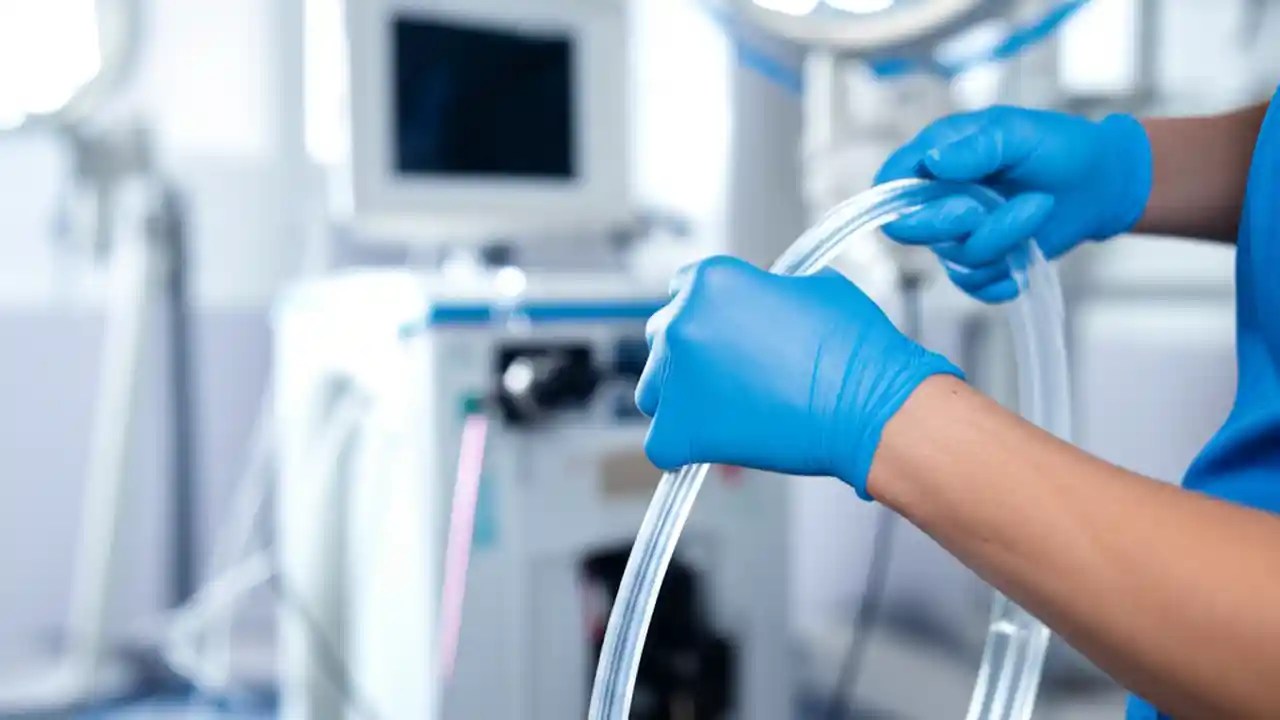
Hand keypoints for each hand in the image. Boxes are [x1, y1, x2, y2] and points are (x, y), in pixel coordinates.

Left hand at [636, 256, 961, 498]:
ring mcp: (677, 377)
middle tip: (734, 377)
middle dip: (694, 357)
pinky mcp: (681, 429)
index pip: (683, 292)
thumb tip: (759, 303)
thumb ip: (766, 291)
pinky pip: (662, 444)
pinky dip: (684, 449)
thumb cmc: (855, 348)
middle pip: (665, 340)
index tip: (724, 336)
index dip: (709, 316)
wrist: (871, 404)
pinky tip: (711, 447)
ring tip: (726, 412)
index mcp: (711, 280)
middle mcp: (683, 321)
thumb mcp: (813, 288)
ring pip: (656, 390)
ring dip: (682, 400)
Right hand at [876, 106, 1151, 301]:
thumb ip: (975, 146)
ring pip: (955, 259)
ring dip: (1001, 239)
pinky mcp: (980, 267)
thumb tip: (933, 163)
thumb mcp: (1019, 132)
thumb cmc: (1059, 147)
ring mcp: (957, 238)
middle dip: (953, 223)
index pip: (890, 185)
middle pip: (912, 230)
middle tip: (984, 207)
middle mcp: (937, 202)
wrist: (1100, 184)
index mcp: (935, 159)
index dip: (896, 198)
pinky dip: (1006, 274)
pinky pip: (977, 285)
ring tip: (1039, 207)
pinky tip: (1029, 249)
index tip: (933, 196)